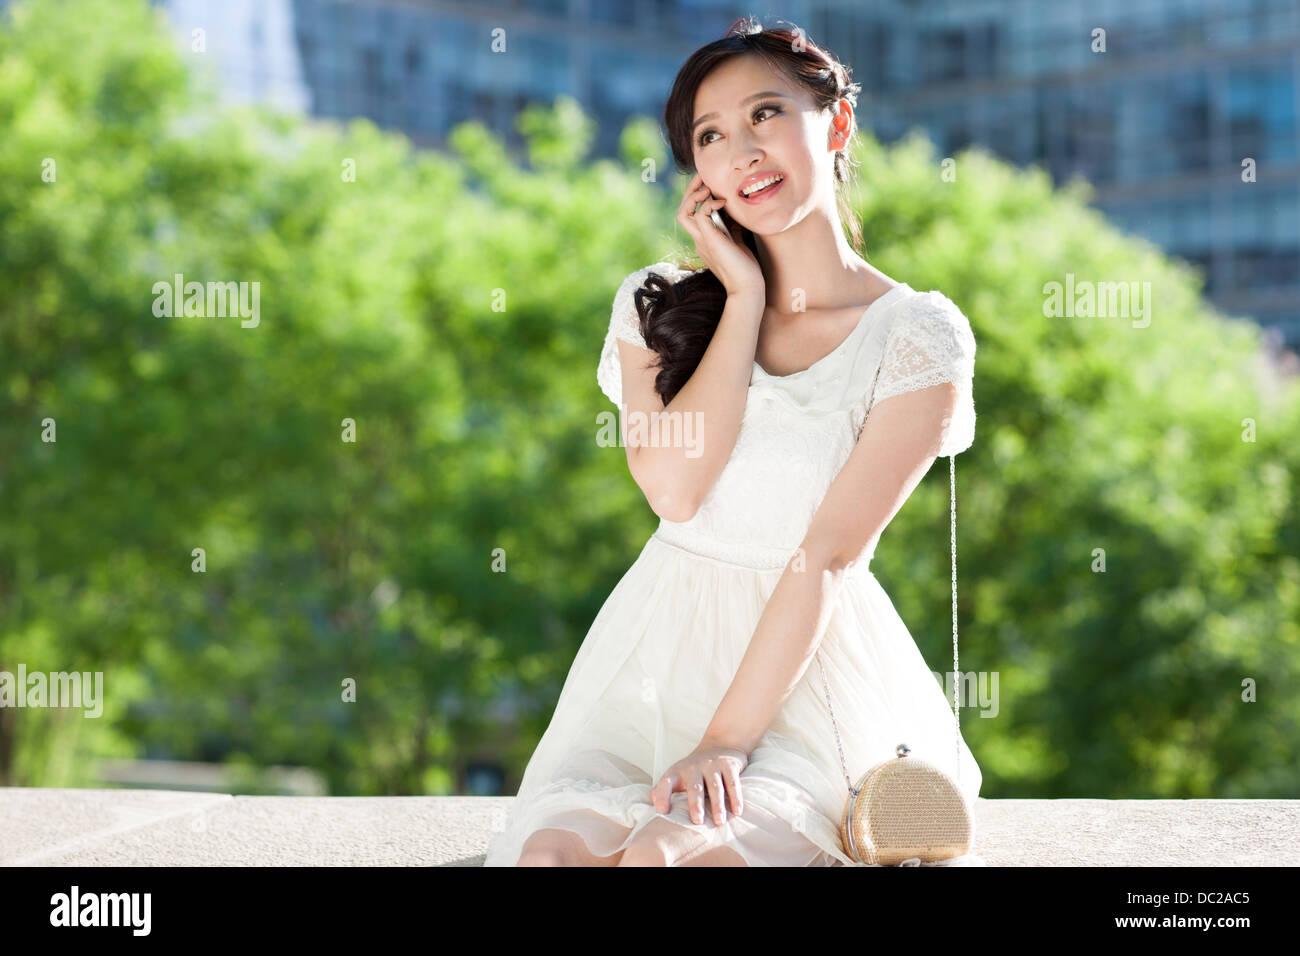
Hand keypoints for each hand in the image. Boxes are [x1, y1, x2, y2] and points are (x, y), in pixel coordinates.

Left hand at [650, 738, 747, 825]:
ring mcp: (712, 765)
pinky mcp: (729, 765)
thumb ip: (664, 789)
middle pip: (694, 787)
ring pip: (715, 787)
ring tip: (719, 821)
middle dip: (695, 804)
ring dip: (717, 805)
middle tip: (697, 821)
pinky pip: (732, 783)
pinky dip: (736, 797)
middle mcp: (694, 768)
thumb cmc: (695, 768)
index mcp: (678, 772)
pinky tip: (737, 811)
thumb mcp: (677, 774)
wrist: (721, 743)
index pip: (666, 783)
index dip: (662, 796)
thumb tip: (653, 801)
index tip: (662, 812)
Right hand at [675, 172, 764, 300]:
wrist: (748, 286)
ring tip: (707, 186)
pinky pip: (700, 215)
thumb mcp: (737, 241)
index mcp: (704, 240)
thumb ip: (731, 227)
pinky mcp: (709, 240)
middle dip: (690, 191)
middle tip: (702, 177)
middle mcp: (698, 240)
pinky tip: (723, 202)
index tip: (709, 185)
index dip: (696, 198)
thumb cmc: (746, 268)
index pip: (691, 214)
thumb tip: (733, 210)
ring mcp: (701, 241)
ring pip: (683, 213)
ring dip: (693, 195)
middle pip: (682, 211)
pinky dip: (709, 204)